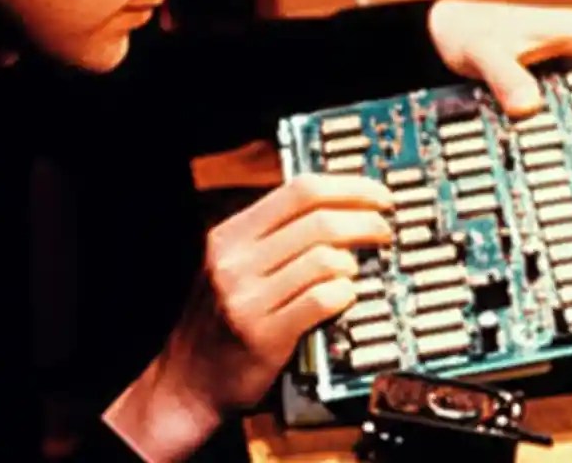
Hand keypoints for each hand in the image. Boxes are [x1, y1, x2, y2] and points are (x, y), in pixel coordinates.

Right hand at [104, 174, 392, 461]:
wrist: (187, 382)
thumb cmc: (220, 322)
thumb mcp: (233, 265)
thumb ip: (274, 235)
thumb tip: (338, 205)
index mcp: (230, 234)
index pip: (300, 190)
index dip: (349, 188)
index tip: (378, 195)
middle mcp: (235, 260)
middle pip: (319, 221)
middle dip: (365, 221)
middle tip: (384, 231)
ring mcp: (247, 298)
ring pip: (324, 258)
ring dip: (354, 262)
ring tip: (357, 271)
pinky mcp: (264, 334)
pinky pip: (322, 300)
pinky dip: (344, 294)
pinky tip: (346, 297)